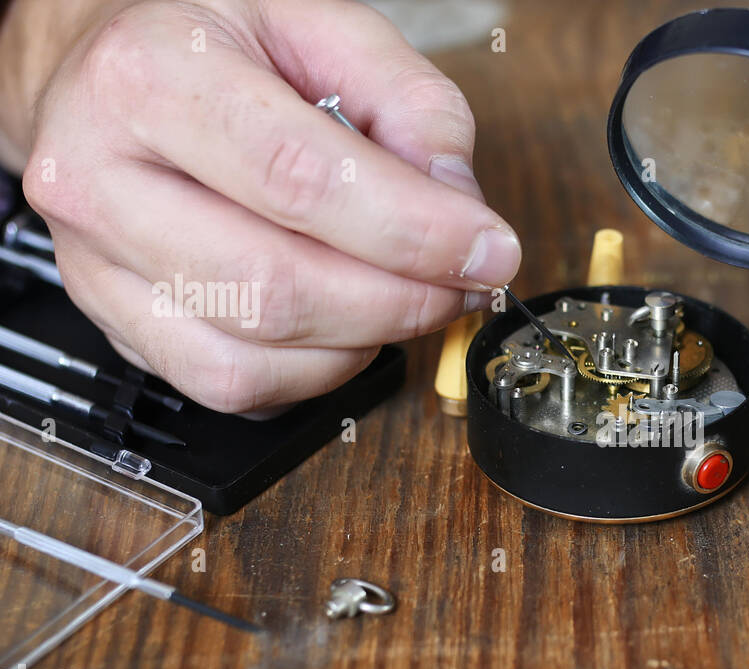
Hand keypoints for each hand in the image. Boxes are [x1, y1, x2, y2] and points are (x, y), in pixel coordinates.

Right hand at [0, 0, 519, 412]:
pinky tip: (346, 326)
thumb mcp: (321, 22)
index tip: (488, 250)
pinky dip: (312, 375)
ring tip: (406, 298)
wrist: (98, 65)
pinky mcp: (116, 323)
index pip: (300, 180)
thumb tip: (460, 207)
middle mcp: (99, 179)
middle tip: (462, 284)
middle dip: (399, 302)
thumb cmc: (212, 41)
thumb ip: (411, 103)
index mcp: (150, 78)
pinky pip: (230, 388)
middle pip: (274, 289)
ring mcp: (96, 264)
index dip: (413, 232)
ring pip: (249, 360)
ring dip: (360, 347)